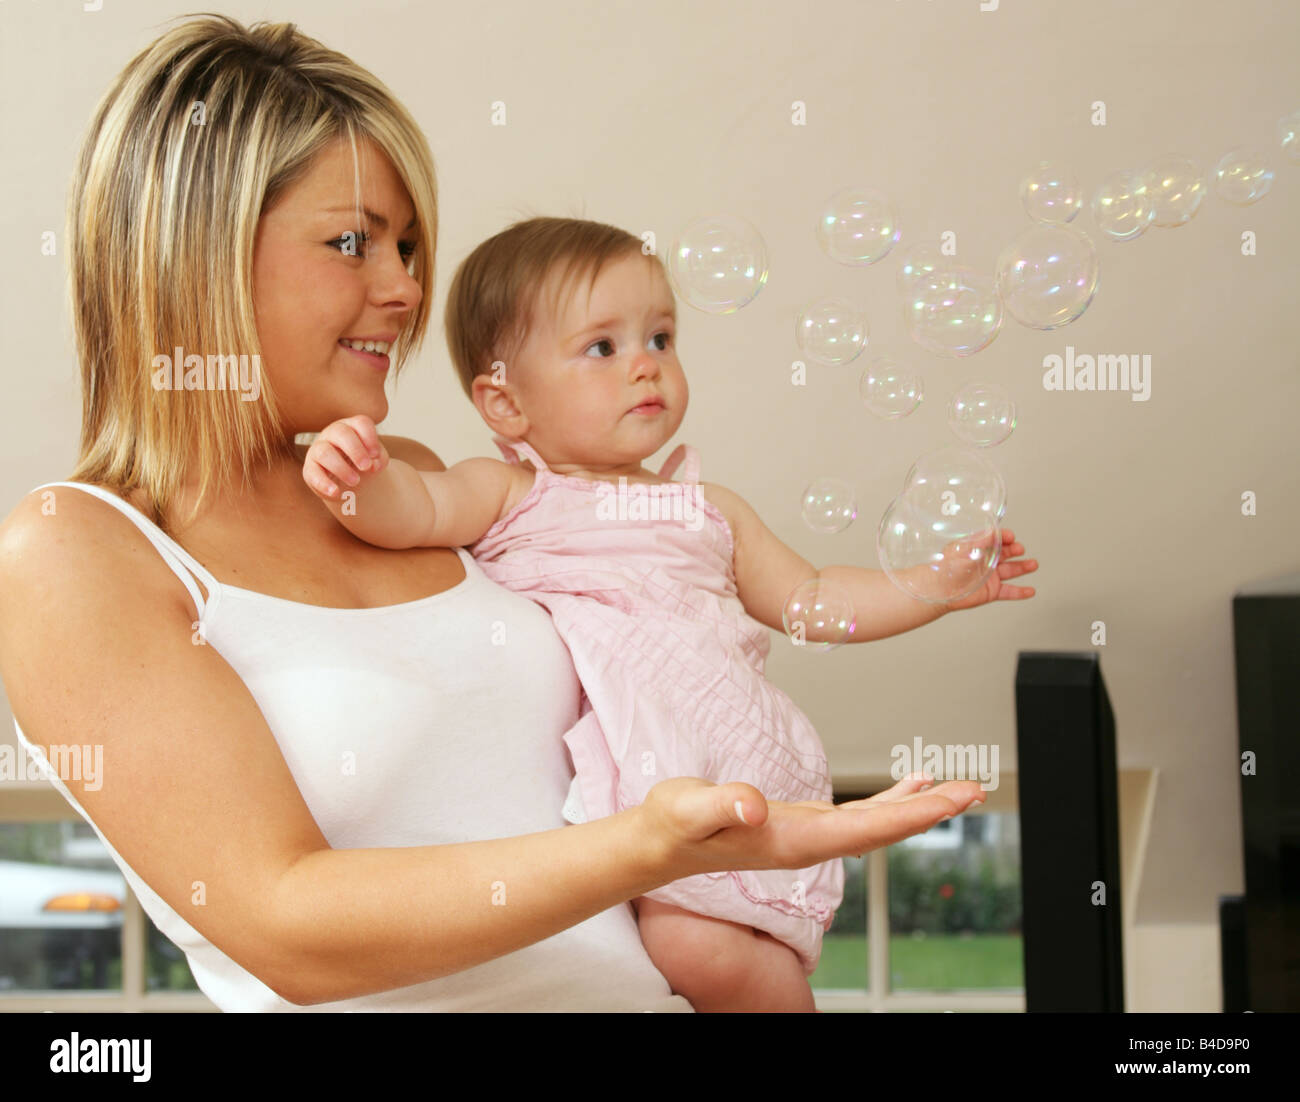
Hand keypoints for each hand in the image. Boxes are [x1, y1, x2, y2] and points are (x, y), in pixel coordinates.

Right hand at [303, 416, 389, 500]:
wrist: (350, 484)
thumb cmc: (364, 464)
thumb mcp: (376, 461)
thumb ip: (379, 460)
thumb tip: (373, 465)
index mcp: (353, 427)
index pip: (361, 423)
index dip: (369, 437)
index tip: (375, 454)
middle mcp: (333, 434)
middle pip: (341, 433)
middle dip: (355, 450)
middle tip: (366, 467)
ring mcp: (318, 449)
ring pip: (325, 452)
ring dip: (341, 468)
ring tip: (355, 481)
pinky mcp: (310, 469)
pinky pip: (313, 473)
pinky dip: (324, 484)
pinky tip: (336, 492)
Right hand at [638, 773, 984, 879]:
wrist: (658, 844)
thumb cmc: (673, 825)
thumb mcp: (688, 807)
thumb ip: (720, 804)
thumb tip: (754, 802)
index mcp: (791, 841)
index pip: (864, 830)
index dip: (912, 814)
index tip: (951, 798)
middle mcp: (808, 843)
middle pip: (883, 829)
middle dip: (931, 810)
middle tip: (976, 789)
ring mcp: (808, 835)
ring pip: (876, 822)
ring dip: (919, 806)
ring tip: (957, 787)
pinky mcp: (802, 823)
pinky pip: (859, 815)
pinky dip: (889, 799)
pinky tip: (911, 785)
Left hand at [944, 526, 1036, 610]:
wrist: (939, 590)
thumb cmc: (946, 569)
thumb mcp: (965, 549)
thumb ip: (981, 540)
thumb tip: (995, 531)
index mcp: (977, 548)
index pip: (996, 539)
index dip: (1004, 537)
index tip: (1011, 536)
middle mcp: (985, 561)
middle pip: (1006, 553)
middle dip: (1015, 549)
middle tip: (1019, 549)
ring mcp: (990, 576)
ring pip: (1011, 570)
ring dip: (1023, 567)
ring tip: (1033, 564)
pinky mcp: (991, 591)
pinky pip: (1009, 591)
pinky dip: (1020, 592)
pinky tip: (1030, 590)